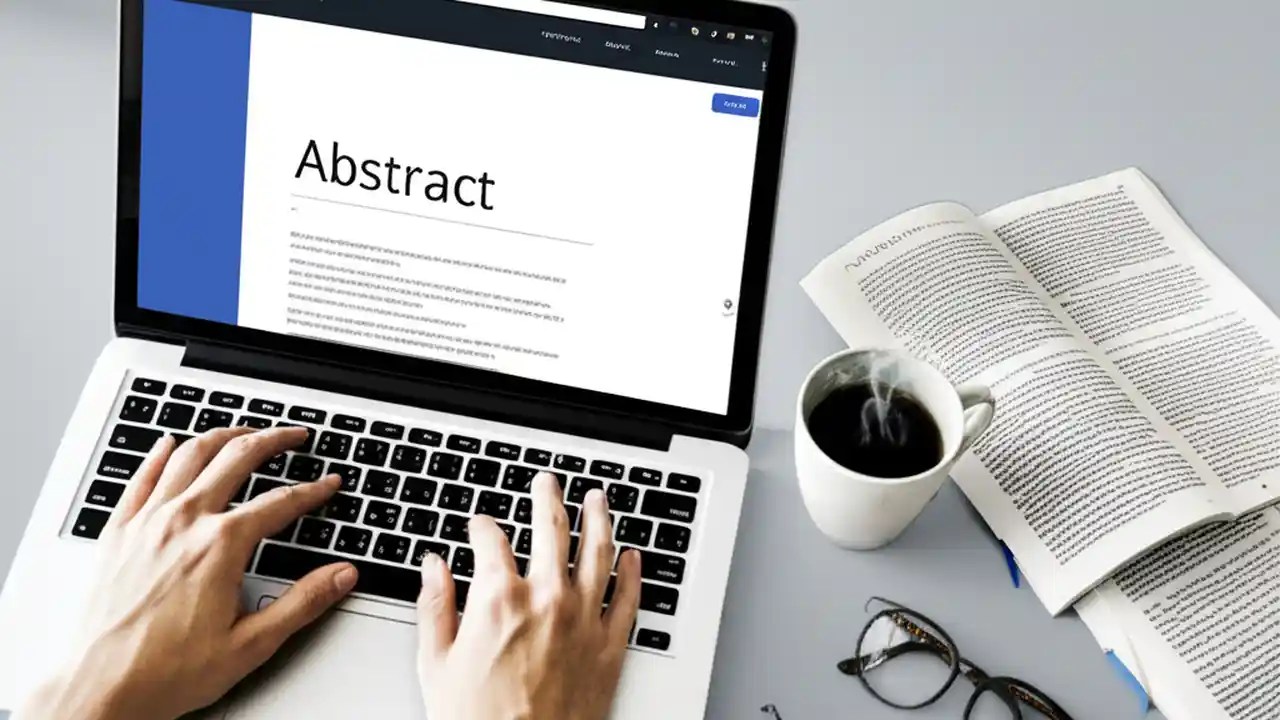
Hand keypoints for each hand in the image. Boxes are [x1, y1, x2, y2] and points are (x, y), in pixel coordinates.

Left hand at [17, 426, 356, 719]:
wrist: (101, 689)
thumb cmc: (167, 672)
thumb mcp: (252, 643)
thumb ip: (303, 602)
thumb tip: (341, 576)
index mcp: (220, 546)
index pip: (282, 502)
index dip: (314, 489)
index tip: (329, 483)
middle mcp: (184, 522)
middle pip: (236, 457)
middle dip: (274, 440)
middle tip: (294, 435)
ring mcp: (147, 522)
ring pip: (189, 455)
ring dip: (223, 434)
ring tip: (244, 431)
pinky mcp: (118, 532)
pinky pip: (141, 476)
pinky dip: (161, 453)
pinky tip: (170, 443)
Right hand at [417, 472, 641, 719]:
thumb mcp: (436, 664)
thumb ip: (434, 606)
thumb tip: (433, 568)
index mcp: (499, 600)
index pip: (491, 540)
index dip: (482, 526)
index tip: (480, 524)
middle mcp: (546, 600)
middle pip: (552, 529)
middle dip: (547, 498)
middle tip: (547, 482)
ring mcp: (583, 620)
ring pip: (598, 551)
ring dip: (598, 517)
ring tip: (597, 498)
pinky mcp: (610, 646)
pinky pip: (628, 598)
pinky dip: (633, 572)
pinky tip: (633, 557)